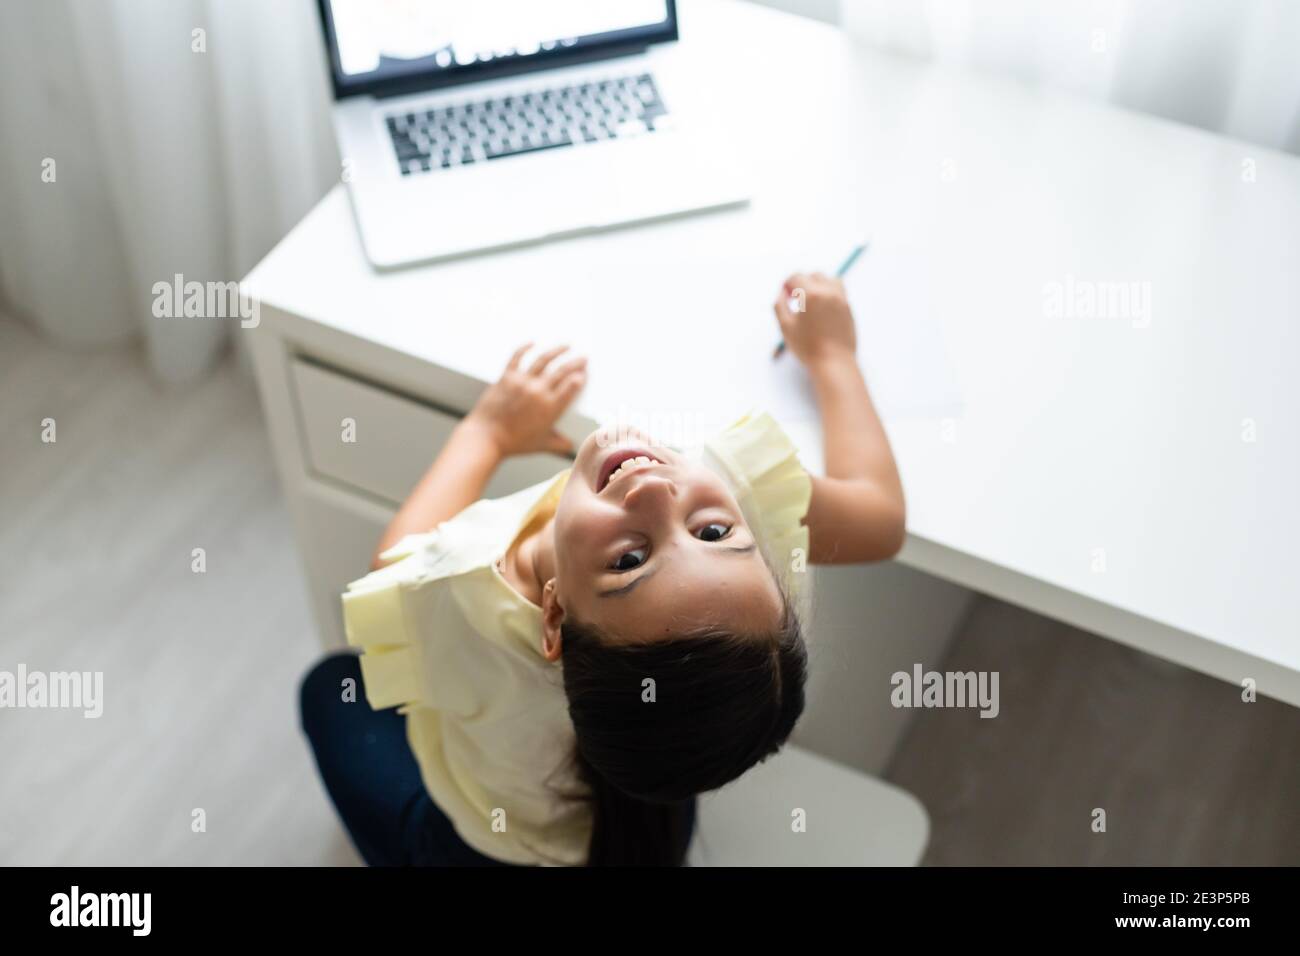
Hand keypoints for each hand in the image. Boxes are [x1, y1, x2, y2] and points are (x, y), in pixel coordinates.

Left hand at [463, 344, 586, 456]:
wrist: (486, 438)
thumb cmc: (513, 443)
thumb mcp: (541, 445)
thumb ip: (559, 444)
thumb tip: (570, 445)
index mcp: (550, 408)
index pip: (571, 387)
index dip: (580, 378)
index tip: (584, 373)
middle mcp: (538, 392)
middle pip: (562, 371)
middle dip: (575, 363)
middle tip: (583, 358)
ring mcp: (522, 382)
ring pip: (544, 360)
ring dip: (557, 351)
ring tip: (566, 346)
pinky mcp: (506, 377)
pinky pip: (517, 357)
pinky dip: (525, 348)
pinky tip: (532, 343)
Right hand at [773, 272, 856, 370]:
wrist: (834, 362)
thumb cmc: (808, 347)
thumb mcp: (785, 326)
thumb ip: (780, 305)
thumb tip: (781, 293)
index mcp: (812, 294)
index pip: (797, 277)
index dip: (787, 283)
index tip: (785, 294)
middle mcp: (829, 292)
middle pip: (814, 276)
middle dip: (802, 283)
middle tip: (795, 298)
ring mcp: (842, 299)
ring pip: (830, 280)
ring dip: (818, 285)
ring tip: (811, 300)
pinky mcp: (849, 308)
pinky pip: (839, 292)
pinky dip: (829, 293)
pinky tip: (822, 309)